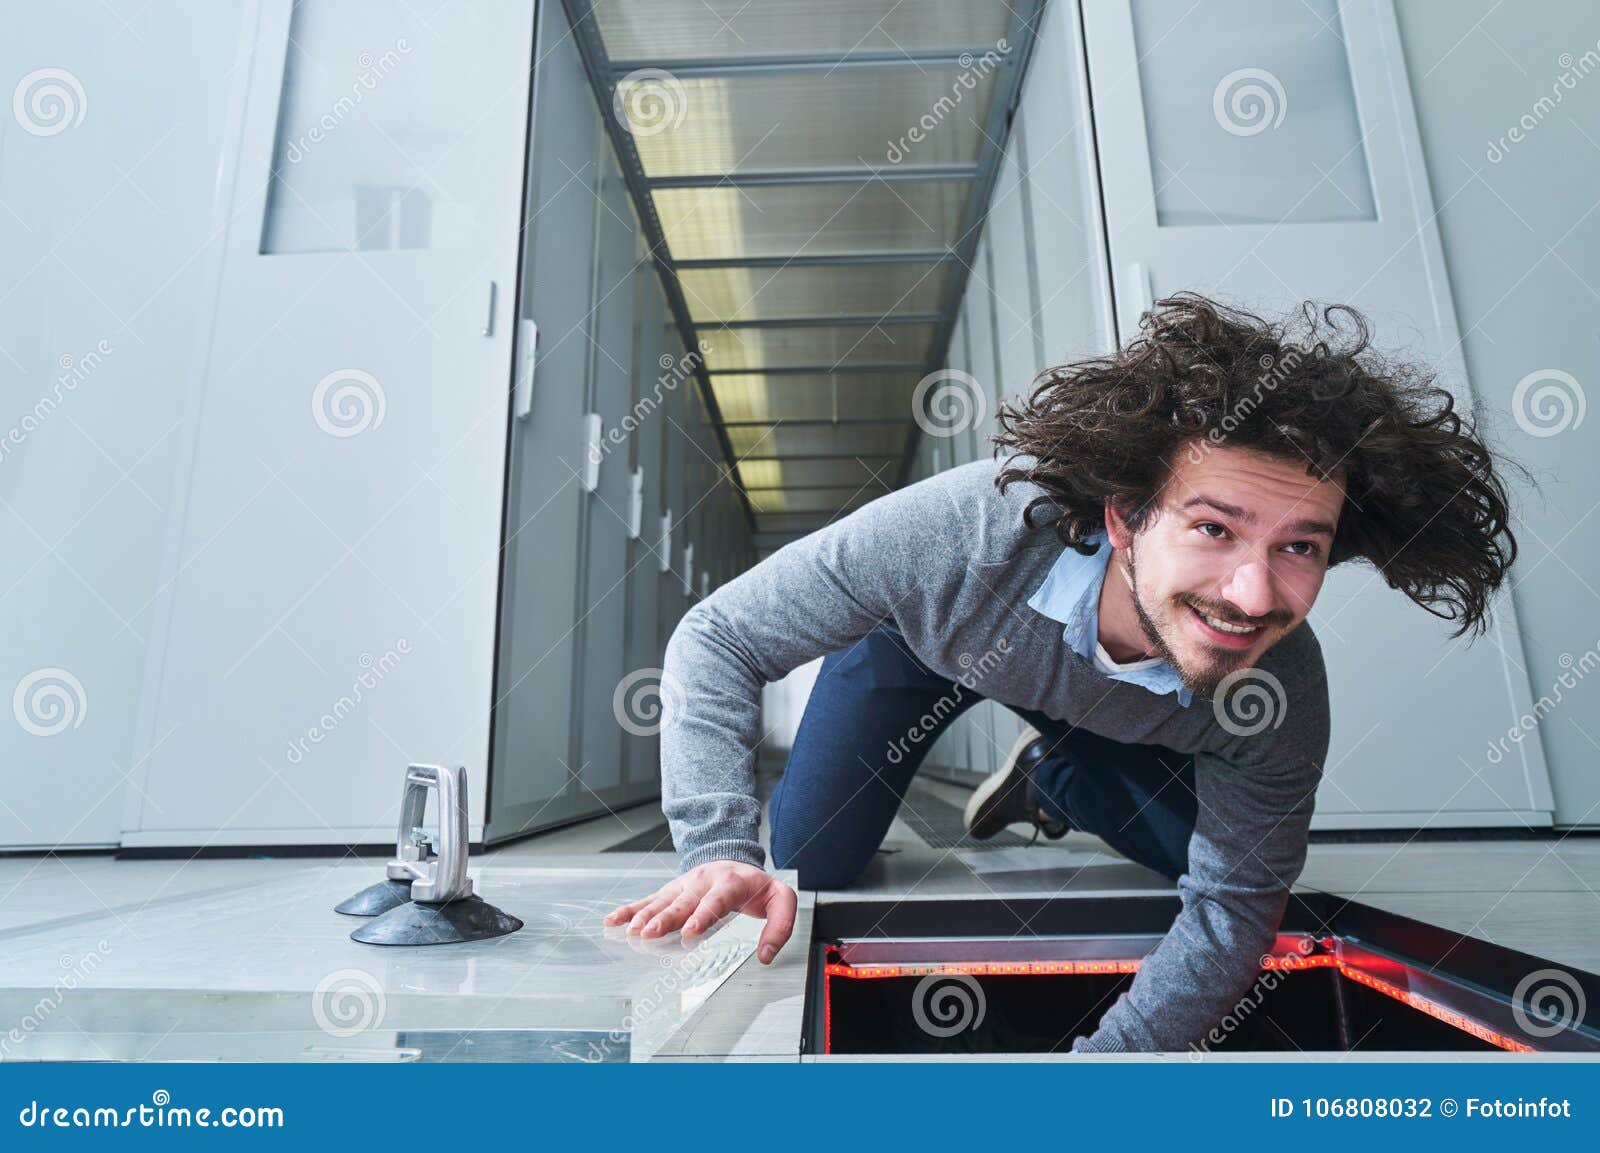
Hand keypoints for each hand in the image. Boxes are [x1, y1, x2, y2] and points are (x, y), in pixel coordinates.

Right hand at [603, 860, 796, 963]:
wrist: (736, 859)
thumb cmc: (757, 886)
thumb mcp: (780, 901)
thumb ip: (780, 927)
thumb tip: (766, 955)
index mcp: (731, 883)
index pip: (716, 900)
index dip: (703, 915)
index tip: (690, 931)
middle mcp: (704, 881)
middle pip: (683, 901)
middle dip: (667, 918)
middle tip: (652, 934)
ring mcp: (684, 885)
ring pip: (662, 900)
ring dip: (646, 916)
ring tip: (632, 932)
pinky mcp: (672, 891)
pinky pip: (648, 899)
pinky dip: (630, 909)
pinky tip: (614, 920)